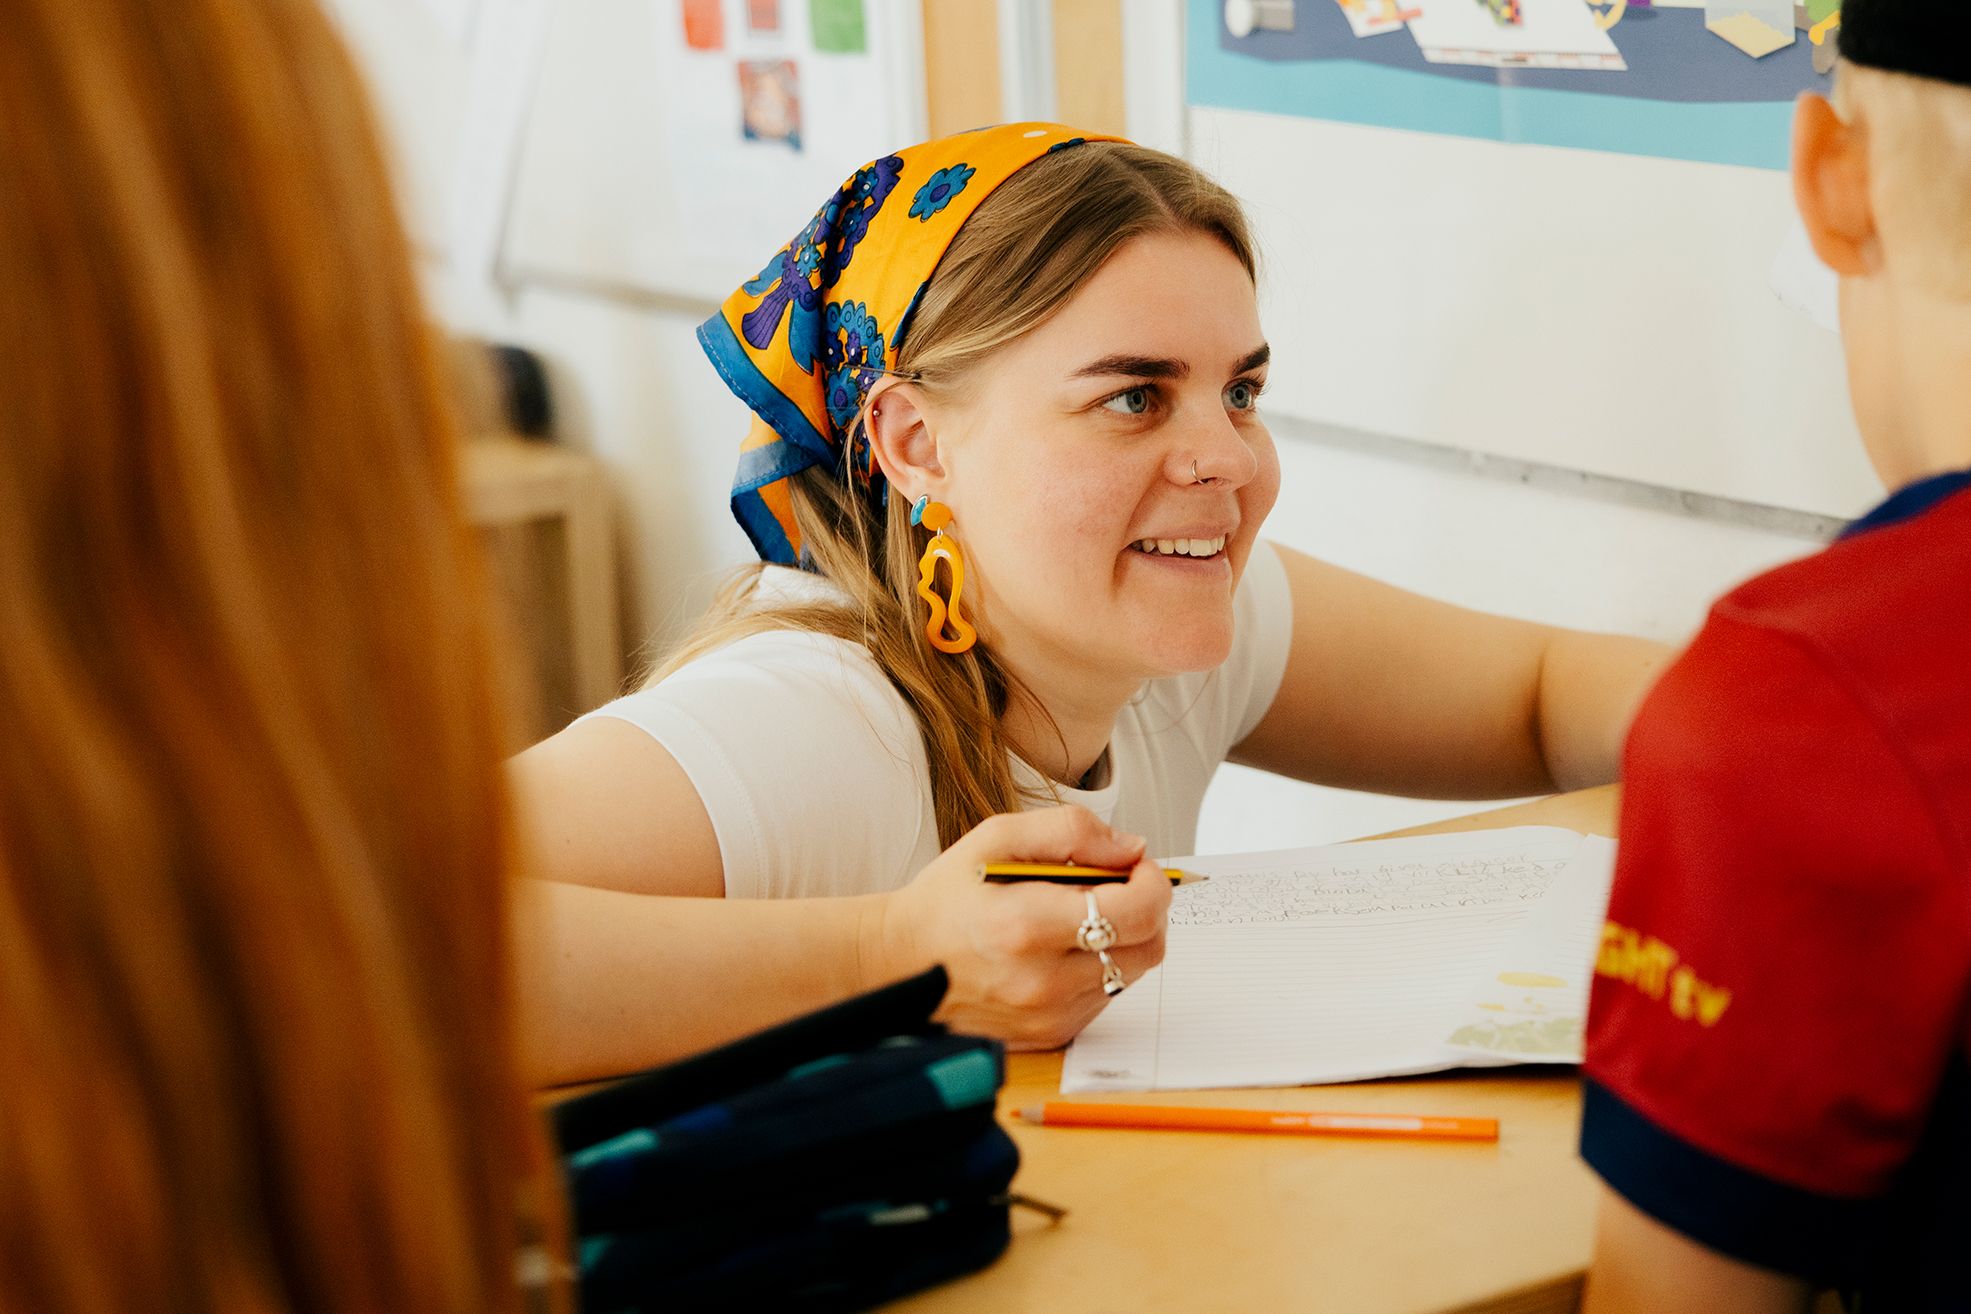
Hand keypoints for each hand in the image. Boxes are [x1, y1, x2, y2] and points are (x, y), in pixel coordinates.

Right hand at [877, 807, 1171, 1049]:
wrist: (898, 963)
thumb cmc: (945, 900)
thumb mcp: (995, 838)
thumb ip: (1069, 832)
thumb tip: (1129, 848)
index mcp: (1028, 925)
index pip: (1137, 911)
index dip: (1153, 882)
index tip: (1137, 865)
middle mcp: (1044, 981)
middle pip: (1148, 947)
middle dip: (1147, 909)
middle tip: (1119, 885)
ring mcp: (1049, 1015)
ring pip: (1131, 972)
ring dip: (1124, 939)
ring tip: (1081, 917)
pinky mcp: (1050, 1035)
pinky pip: (1105, 997)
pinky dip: (1100, 967)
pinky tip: (1063, 948)